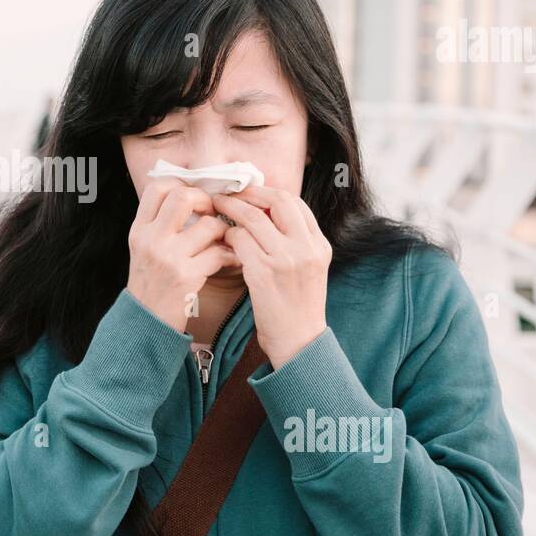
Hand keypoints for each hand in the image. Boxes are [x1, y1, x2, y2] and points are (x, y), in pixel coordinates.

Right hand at [127, 180, 239, 331]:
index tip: (194, 197)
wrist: (145, 322)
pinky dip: (231, 255)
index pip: (158, 187)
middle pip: (183, 196)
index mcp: (139, 229)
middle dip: (206, 200)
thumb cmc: (150, 284)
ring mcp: (168, 257)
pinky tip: (232, 260)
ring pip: (208, 225)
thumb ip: (160, 225)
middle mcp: (151, 239)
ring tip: (223, 241)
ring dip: (223, 231)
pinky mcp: (186, 276)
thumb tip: (191, 198)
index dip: (182, 184)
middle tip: (212, 213)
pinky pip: (219, 254)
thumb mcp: (144, 249)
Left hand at [211, 185, 331, 369]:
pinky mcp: (263, 273)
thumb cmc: (297, 307)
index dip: (268, 192)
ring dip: (231, 210)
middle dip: (249, 193)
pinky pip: (239, 240)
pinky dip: (227, 235)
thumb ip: (293, 242)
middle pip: (276, 201)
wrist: (299, 342)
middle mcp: (306, 248)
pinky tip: (221, 239)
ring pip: (253, 218)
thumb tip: (263, 215)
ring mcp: (286, 259)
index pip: (295, 202)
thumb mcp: (308, 268)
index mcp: (319, 244)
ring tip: (217, 208)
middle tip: (229, 194)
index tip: (249, 193)